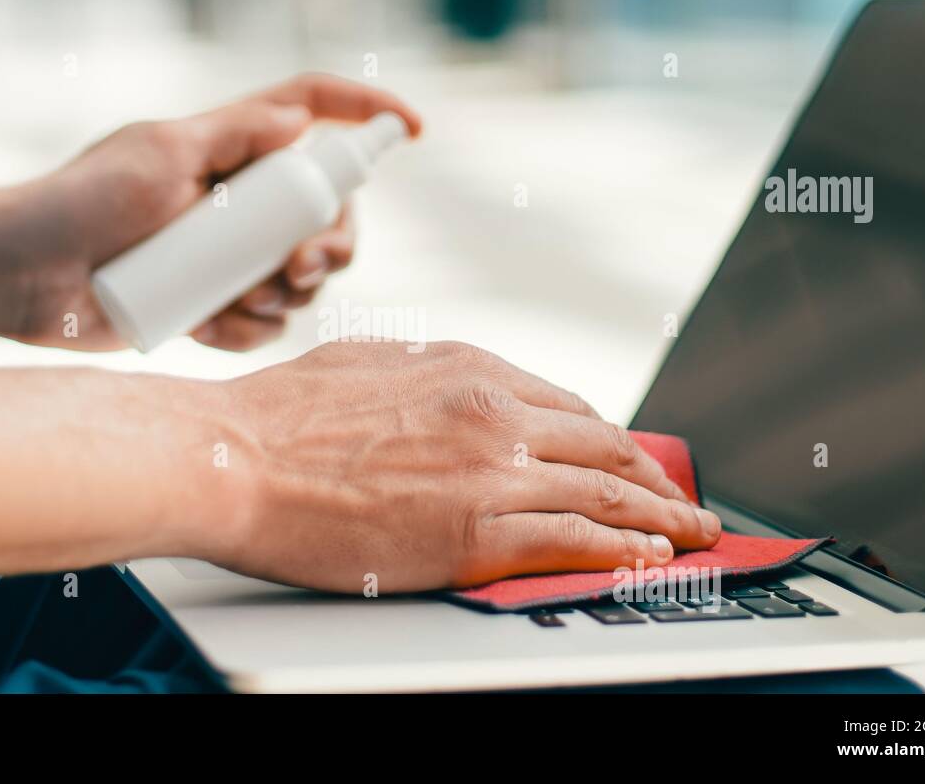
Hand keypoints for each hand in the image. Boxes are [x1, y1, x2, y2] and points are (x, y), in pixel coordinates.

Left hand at [15, 73, 422, 350]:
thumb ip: (234, 133)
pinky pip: (265, 325)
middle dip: (332, 243)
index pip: (315, 111)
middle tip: (299, 266)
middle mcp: (242, 200)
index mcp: (233, 148)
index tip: (412, 132)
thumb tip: (303, 118)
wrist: (29, 278)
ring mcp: (230, 255)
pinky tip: (205, 329)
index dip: (368, 113)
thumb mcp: (159, 153)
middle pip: (328, 212)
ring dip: (281, 297)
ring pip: (303, 279)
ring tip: (230, 301)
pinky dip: (246, 332)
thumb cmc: (83, 202)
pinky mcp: (214, 304)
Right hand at [204, 341, 721, 591]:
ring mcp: (492, 469)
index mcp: (468, 369)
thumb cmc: (281, 416)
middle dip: (652, 478)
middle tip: (681, 500)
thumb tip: (453, 388)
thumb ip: (428, 378)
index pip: (568, 407)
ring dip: (660, 518)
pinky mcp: (477, 530)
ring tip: (690, 535)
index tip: (629, 460)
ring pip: (606, 493)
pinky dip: (623, 551)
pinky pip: (576, 540)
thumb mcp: (370, 365)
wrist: (234, 456)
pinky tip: (648, 560)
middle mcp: (495, 411)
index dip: (610, 440)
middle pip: (604, 445)